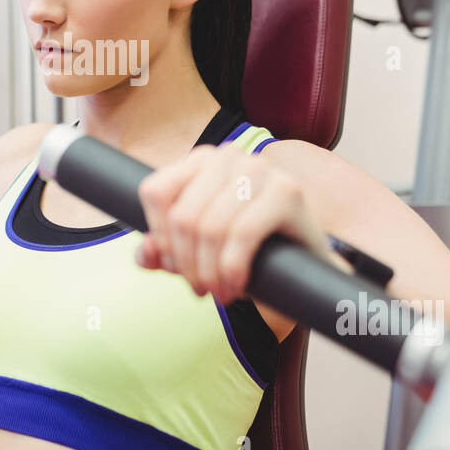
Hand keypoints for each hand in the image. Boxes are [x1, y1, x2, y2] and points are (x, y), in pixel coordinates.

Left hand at [133, 143, 334, 304]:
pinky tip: (236, 286)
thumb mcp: (197, 253)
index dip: (158, 236)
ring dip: (209, 272)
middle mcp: (228, 156)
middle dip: (186, 263)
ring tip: (218, 293)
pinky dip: (232, 269)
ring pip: (209, 228)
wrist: (305, 265)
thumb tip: (145, 253)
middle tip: (199, 288)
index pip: (155, 192)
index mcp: (200, 160)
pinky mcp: (287, 190)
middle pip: (182, 216)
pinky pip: (242, 234)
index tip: (173, 264)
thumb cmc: (246, 252)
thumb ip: (165, 252)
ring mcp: (259, 168)